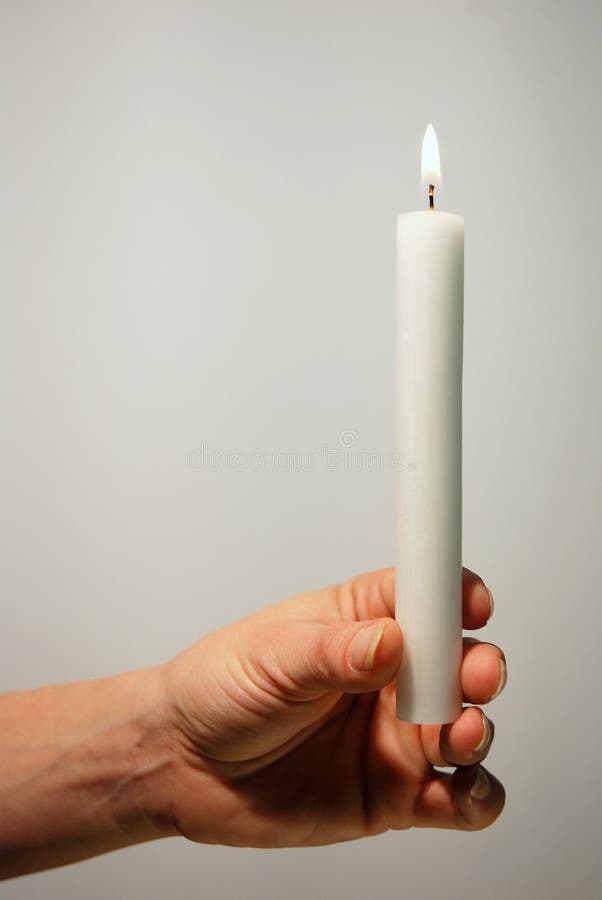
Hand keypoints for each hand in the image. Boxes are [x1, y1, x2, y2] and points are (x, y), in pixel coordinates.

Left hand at [156, 567, 505, 845]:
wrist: (181, 764)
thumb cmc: (217, 688)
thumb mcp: (271, 655)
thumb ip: (333, 652)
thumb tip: (389, 640)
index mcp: (362, 622)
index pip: (426, 595)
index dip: (457, 594)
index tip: (472, 604)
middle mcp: (389, 676)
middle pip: (459, 663)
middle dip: (478, 667)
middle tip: (473, 678)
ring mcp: (395, 735)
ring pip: (465, 729)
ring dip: (476, 731)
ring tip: (459, 736)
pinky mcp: (395, 792)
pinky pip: (456, 798)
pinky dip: (477, 797)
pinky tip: (467, 792)